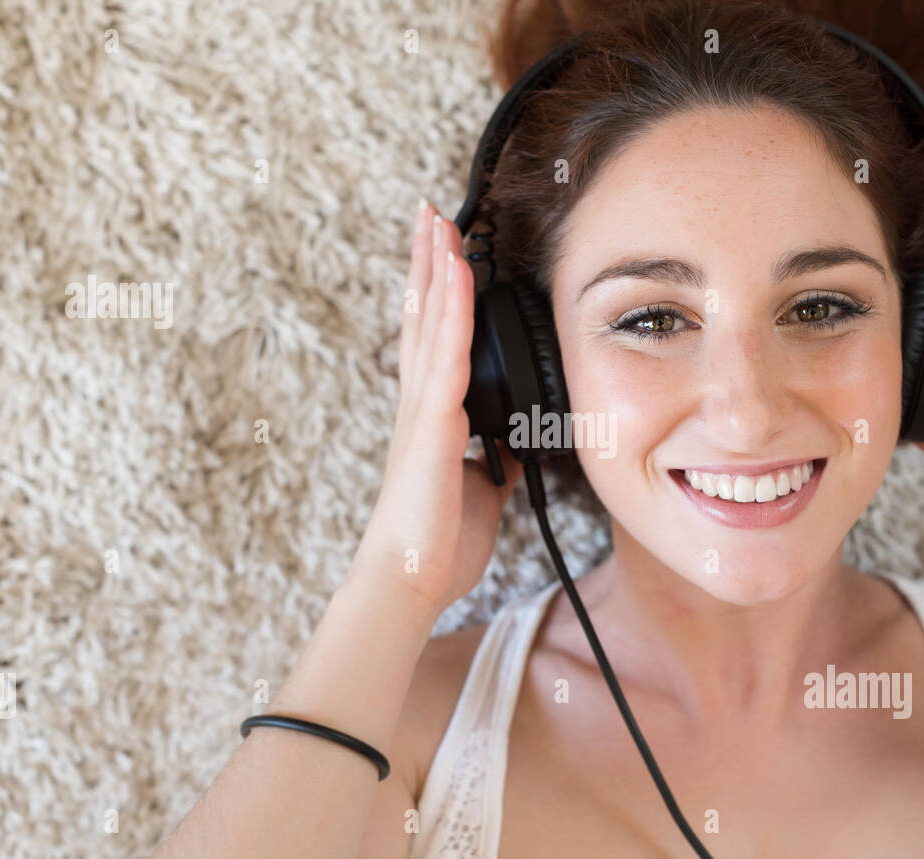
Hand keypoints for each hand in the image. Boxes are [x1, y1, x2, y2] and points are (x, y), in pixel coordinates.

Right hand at [354, 201, 522, 615]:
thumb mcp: (482, 492)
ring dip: (435, 269)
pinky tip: (457, 272)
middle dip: (427, 264)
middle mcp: (421, 405)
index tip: (441, 254)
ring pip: (430, 324)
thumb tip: (512, 449)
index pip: (432, 342)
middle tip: (429, 215)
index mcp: (432, 419)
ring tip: (437, 221)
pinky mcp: (434, 423)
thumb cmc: (438, 543)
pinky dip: (451, 309)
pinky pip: (446, 354)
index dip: (434, 296)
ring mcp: (424, 410)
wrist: (411, 578)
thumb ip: (494, 462)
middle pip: (422, 318)